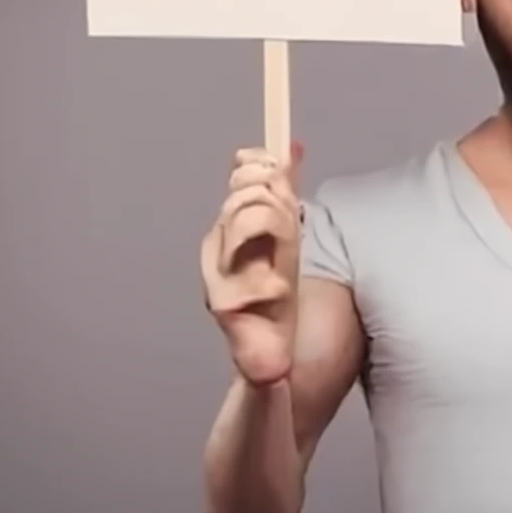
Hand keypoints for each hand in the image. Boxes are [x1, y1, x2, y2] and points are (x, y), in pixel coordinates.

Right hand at [200, 143, 303, 384]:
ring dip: (277, 238)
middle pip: (248, 193)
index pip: (244, 174)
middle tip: (290, 238)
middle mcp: (220, 248)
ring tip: (284, 271)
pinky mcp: (225, 307)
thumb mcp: (289, 239)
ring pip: (249, 219)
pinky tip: (278, 298)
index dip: (265, 167)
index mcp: (235, 228)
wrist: (281, 365)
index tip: (284, 176)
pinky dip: (274, 284)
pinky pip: (256, 275)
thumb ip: (286, 194)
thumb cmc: (284, 305)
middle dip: (279, 207)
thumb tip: (292, 147)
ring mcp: (219, 277)